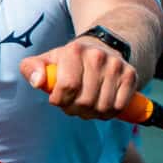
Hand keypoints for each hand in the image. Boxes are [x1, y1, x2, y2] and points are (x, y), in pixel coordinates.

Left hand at [21, 37, 138, 120]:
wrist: (102, 47)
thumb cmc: (69, 60)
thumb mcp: (48, 60)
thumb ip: (31, 69)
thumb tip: (37, 82)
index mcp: (74, 50)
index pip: (67, 86)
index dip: (60, 101)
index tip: (58, 100)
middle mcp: (97, 56)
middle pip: (85, 101)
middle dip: (75, 110)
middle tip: (72, 106)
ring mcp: (116, 65)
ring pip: (103, 107)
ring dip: (92, 114)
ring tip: (86, 106)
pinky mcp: (130, 75)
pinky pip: (119, 106)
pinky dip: (109, 113)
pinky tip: (102, 106)